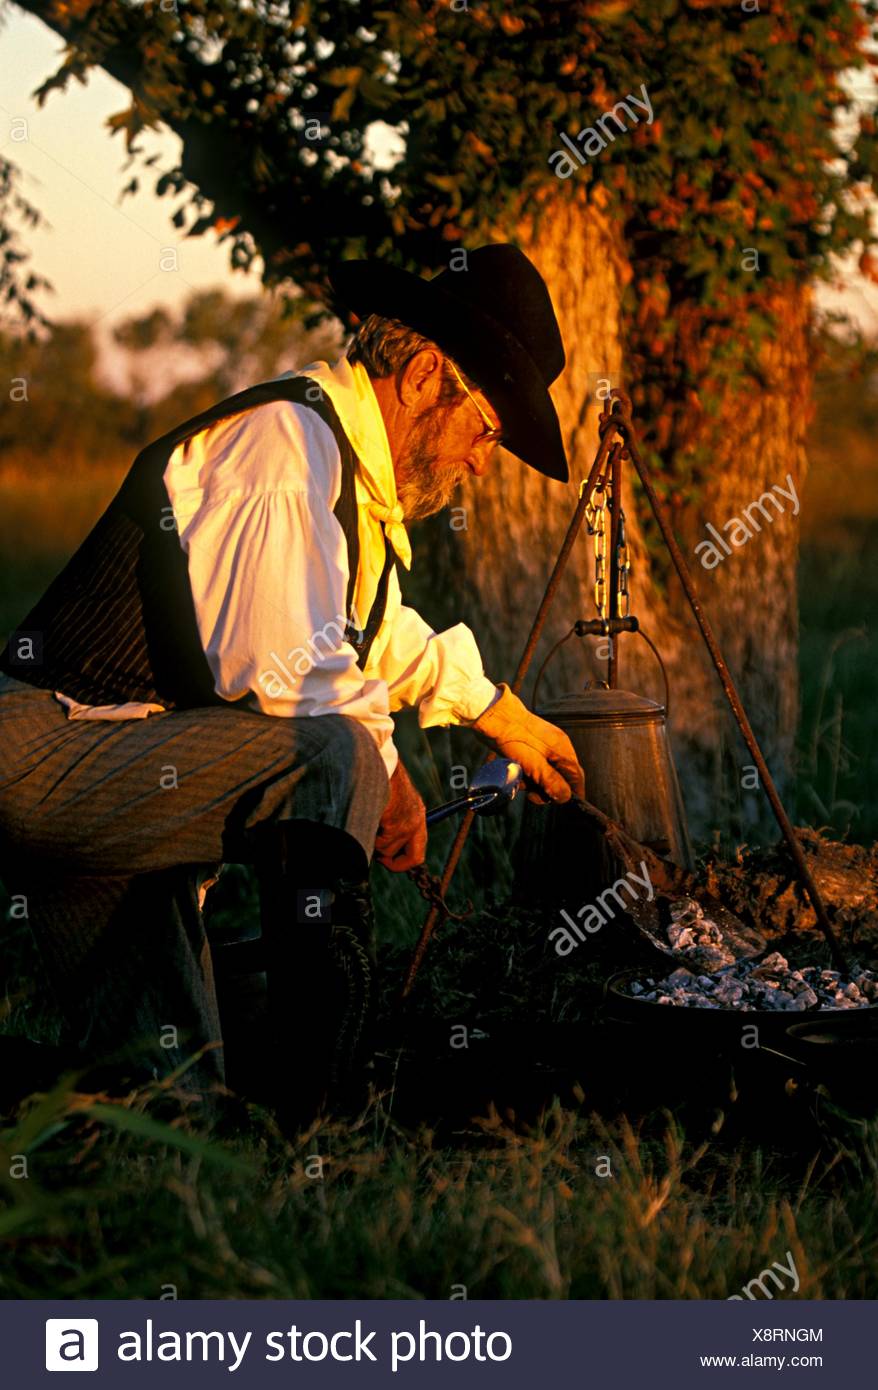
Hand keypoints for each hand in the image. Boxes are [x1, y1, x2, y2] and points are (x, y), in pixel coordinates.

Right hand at [374, 759, 427, 870]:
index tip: (388, 861)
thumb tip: (379, 849)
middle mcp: (416, 822)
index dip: (403, 862)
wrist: (378, 762)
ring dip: (374, 842)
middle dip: (393, 862)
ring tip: (370, 820)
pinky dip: (370, 834)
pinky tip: (369, 816)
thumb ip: (391, 824)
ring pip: (388, 850)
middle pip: (413, 859)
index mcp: (417, 816)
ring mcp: (407, 824)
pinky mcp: (395, 823)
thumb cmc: (379, 780)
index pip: (418, 854)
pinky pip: (380, 842)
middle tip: (379, 856)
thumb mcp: (393, 803)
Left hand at [471, 683, 584, 804]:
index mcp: (563, 750)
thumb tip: (565, 797)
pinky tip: (515, 773)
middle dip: (546, 789)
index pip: (576, 777)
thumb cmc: (512, 738)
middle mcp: (557, 747)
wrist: (492, 716)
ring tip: (518, 781)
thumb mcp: (533, 764)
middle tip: (530, 794)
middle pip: (560, 777)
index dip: (571, 793)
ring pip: (546, 772)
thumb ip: (551, 781)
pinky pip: (536, 765)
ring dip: (533, 782)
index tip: (560, 804)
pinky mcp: (532, 745)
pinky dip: (527, 773)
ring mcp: (545, 745)